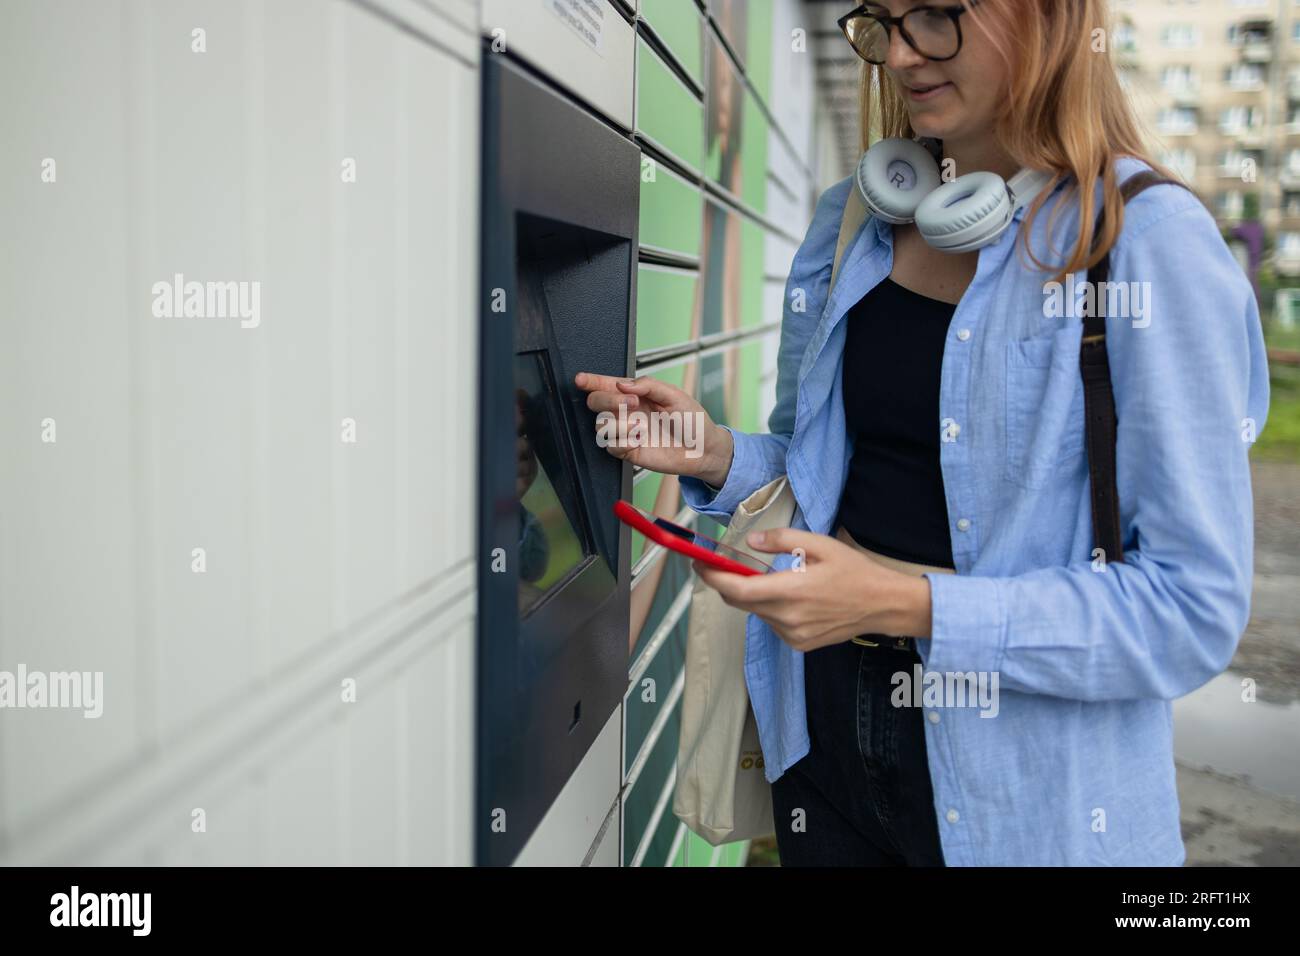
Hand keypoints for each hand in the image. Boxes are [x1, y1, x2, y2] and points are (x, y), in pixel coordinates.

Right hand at [574, 372, 733, 484]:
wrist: (702, 449)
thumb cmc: (692, 420)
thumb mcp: (674, 394)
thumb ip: (648, 385)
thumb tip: (623, 384)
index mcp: (636, 394)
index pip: (607, 385)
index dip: (591, 381)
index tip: (581, 380)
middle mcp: (627, 412)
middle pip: (597, 402)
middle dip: (608, 400)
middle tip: (631, 402)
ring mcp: (626, 432)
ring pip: (601, 425)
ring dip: (619, 423)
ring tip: (641, 426)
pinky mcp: (628, 451)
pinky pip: (611, 446)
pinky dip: (623, 441)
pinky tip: (640, 439)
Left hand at [693, 528, 932, 651]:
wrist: (883, 606)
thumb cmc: (854, 572)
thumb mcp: (821, 544)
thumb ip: (783, 540)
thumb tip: (751, 542)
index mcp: (791, 591)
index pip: (737, 589)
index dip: (712, 577)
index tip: (698, 563)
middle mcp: (788, 618)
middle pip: (741, 602)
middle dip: (727, 583)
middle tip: (721, 565)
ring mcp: (793, 635)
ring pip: (756, 613)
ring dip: (753, 596)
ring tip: (771, 579)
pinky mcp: (799, 644)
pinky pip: (772, 624)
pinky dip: (771, 609)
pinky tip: (791, 597)